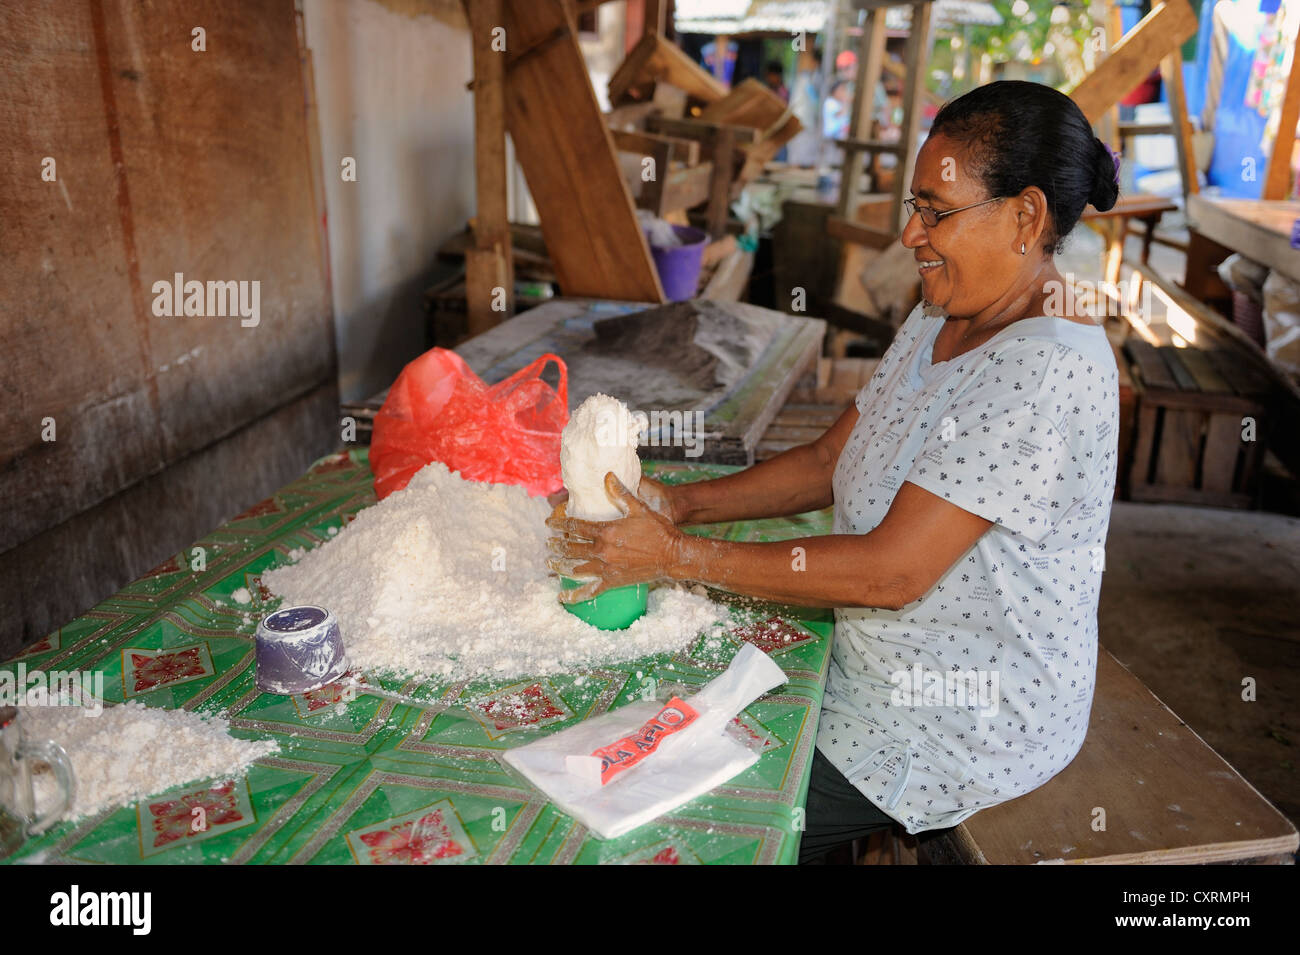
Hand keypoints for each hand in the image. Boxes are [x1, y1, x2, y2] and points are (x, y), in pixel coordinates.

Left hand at [545, 472, 684, 602]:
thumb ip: (620, 493)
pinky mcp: (613, 581)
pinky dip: (575, 595)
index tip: (549, 522)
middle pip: (571, 548)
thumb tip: (607, 475)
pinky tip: (562, 597)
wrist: (672, 555)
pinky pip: (590, 591)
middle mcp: (603, 551)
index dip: (559, 524)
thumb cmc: (657, 530)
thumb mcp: (639, 508)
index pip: (575, 526)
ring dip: (559, 566)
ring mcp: (606, 568)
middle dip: (557, 545)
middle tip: (548, 543)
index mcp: (606, 531)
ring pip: (575, 568)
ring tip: (550, 563)